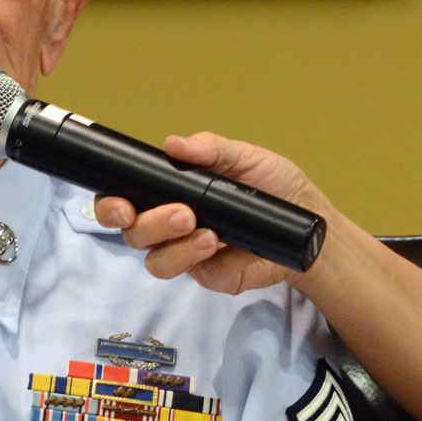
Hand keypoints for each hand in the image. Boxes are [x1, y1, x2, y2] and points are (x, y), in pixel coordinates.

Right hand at [96, 131, 327, 294]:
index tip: (122, 206)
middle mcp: (172, 227)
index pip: (125, 202)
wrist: (310, 225)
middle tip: (182, 213)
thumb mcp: (247, 159)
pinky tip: (220, 245)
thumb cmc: (277, 188)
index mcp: (171, 194)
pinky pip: (193, 274)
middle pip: (134, 235)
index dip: (111, 207)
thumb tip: (174, 143)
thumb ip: (212, 150)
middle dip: (149, 224)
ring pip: (156, 261)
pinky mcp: (211, 277)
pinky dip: (201, 259)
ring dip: (176, 247)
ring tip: (206, 232)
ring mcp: (189, 255)